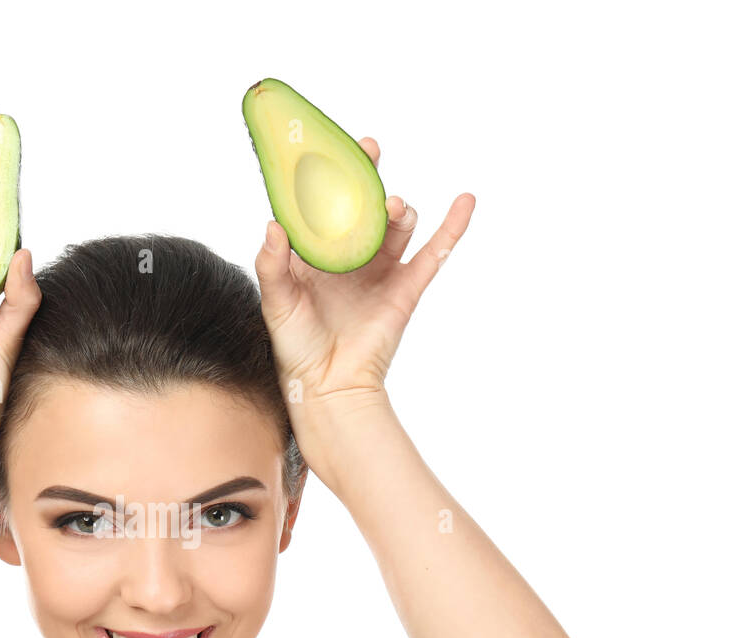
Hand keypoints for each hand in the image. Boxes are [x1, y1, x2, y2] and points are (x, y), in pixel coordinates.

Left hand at [254, 137, 473, 472]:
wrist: (327, 387)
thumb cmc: (297, 348)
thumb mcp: (277, 302)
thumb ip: (272, 264)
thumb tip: (274, 224)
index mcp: (317, 255)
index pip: (325, 207)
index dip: (330, 177)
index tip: (332, 149)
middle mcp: (350, 258)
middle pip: (365, 207)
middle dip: (368, 178)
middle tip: (370, 151)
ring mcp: (380, 271)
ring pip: (396, 227)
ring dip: (397, 211)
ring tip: (392, 209)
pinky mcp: (406, 289)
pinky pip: (434, 253)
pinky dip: (452, 227)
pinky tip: (465, 201)